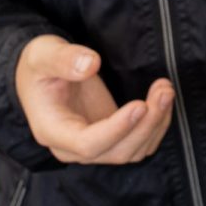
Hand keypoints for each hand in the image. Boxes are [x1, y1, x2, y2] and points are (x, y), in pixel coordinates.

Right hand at [16, 34, 174, 164]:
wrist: (39, 74)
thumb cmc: (39, 64)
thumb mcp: (43, 54)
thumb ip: (64, 59)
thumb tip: (90, 64)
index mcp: (52, 130)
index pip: (87, 144)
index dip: (116, 129)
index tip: (140, 105)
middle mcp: (72, 147)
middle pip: (117, 152)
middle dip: (147, 124)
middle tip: (164, 89)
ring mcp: (94, 145)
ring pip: (132, 151)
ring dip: (156, 124)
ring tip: (165, 89)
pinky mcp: (111, 137)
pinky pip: (139, 143)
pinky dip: (156, 125)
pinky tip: (162, 100)